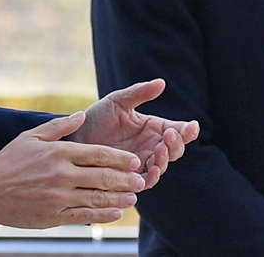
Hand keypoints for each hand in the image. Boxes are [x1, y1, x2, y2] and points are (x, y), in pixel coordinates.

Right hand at [0, 113, 145, 227]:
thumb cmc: (9, 162)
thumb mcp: (32, 136)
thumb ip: (60, 125)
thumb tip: (83, 115)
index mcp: (60, 153)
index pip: (100, 154)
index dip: (121, 159)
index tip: (135, 161)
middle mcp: (62, 175)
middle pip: (103, 177)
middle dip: (126, 179)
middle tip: (141, 179)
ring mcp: (58, 197)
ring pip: (97, 197)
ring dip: (119, 198)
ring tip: (134, 196)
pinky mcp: (52, 216)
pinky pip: (83, 216)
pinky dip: (102, 215)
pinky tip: (116, 213)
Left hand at [67, 78, 199, 188]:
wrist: (72, 139)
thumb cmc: (95, 119)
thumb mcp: (117, 102)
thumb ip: (139, 93)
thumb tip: (161, 82)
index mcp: (154, 128)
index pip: (179, 131)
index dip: (189, 130)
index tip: (191, 127)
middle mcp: (152, 147)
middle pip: (175, 150)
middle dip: (176, 144)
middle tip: (169, 136)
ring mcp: (141, 164)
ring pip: (162, 166)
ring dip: (164, 160)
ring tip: (159, 150)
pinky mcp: (128, 178)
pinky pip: (145, 182)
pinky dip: (150, 177)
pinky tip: (150, 170)